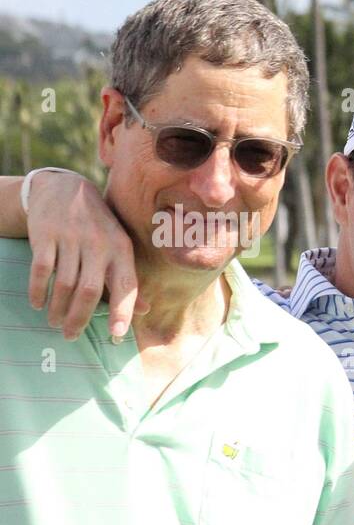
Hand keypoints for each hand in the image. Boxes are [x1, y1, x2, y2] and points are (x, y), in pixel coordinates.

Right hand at [25, 170, 146, 340]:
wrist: (65, 188)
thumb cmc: (97, 228)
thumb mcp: (118, 247)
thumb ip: (127, 279)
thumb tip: (145, 311)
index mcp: (122, 249)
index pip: (126, 285)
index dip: (122, 311)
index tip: (115, 334)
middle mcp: (99, 244)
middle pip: (90, 290)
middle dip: (79, 317)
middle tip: (70, 335)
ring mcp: (71, 238)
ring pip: (65, 283)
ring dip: (58, 308)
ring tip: (55, 322)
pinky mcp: (46, 234)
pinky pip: (42, 269)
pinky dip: (39, 290)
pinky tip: (37, 304)